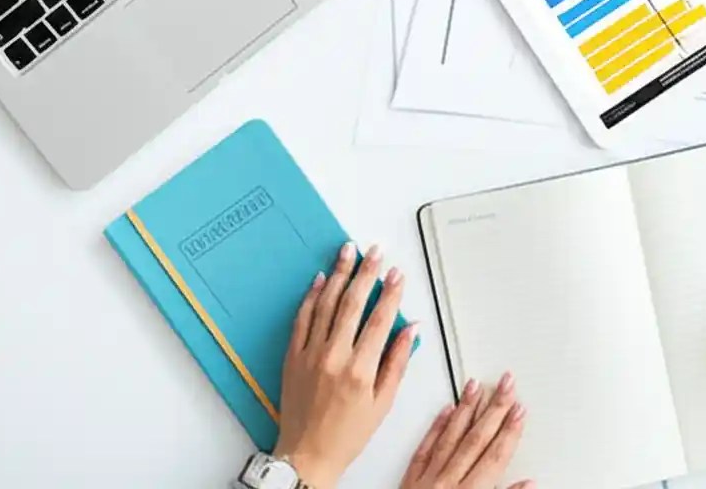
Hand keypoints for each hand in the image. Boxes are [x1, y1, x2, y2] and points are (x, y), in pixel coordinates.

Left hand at [274, 244, 417, 488]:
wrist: (307, 453)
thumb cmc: (348, 433)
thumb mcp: (383, 403)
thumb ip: (397, 362)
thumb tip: (411, 330)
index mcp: (360, 370)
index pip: (380, 320)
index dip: (391, 293)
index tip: (397, 274)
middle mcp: (333, 357)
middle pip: (352, 304)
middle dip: (366, 273)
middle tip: (375, 251)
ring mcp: (310, 355)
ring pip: (325, 305)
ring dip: (339, 275)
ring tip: (348, 252)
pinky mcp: (293, 356)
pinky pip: (302, 319)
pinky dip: (311, 296)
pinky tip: (321, 279)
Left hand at [401, 374, 531, 488]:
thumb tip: (527, 483)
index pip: (494, 456)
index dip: (510, 431)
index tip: (520, 409)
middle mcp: (447, 482)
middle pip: (476, 438)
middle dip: (495, 408)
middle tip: (506, 384)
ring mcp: (427, 479)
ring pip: (450, 436)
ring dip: (466, 408)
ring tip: (476, 385)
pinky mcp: (409, 481)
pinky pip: (425, 448)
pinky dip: (436, 427)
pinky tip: (446, 409)